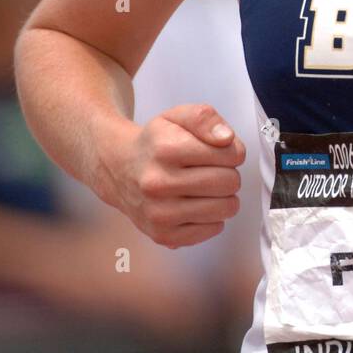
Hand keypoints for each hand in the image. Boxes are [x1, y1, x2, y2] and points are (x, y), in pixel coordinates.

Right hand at [105, 103, 245, 248]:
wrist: (119, 169)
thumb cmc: (156, 143)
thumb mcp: (177, 116)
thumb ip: (204, 118)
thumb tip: (226, 138)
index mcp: (165, 149)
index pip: (231, 155)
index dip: (232, 152)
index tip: (218, 152)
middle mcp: (158, 183)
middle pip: (230, 182)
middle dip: (229, 174)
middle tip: (212, 171)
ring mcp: (159, 213)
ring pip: (225, 208)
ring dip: (224, 197)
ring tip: (205, 188)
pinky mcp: (163, 235)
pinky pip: (214, 229)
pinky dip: (212, 217)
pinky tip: (195, 205)